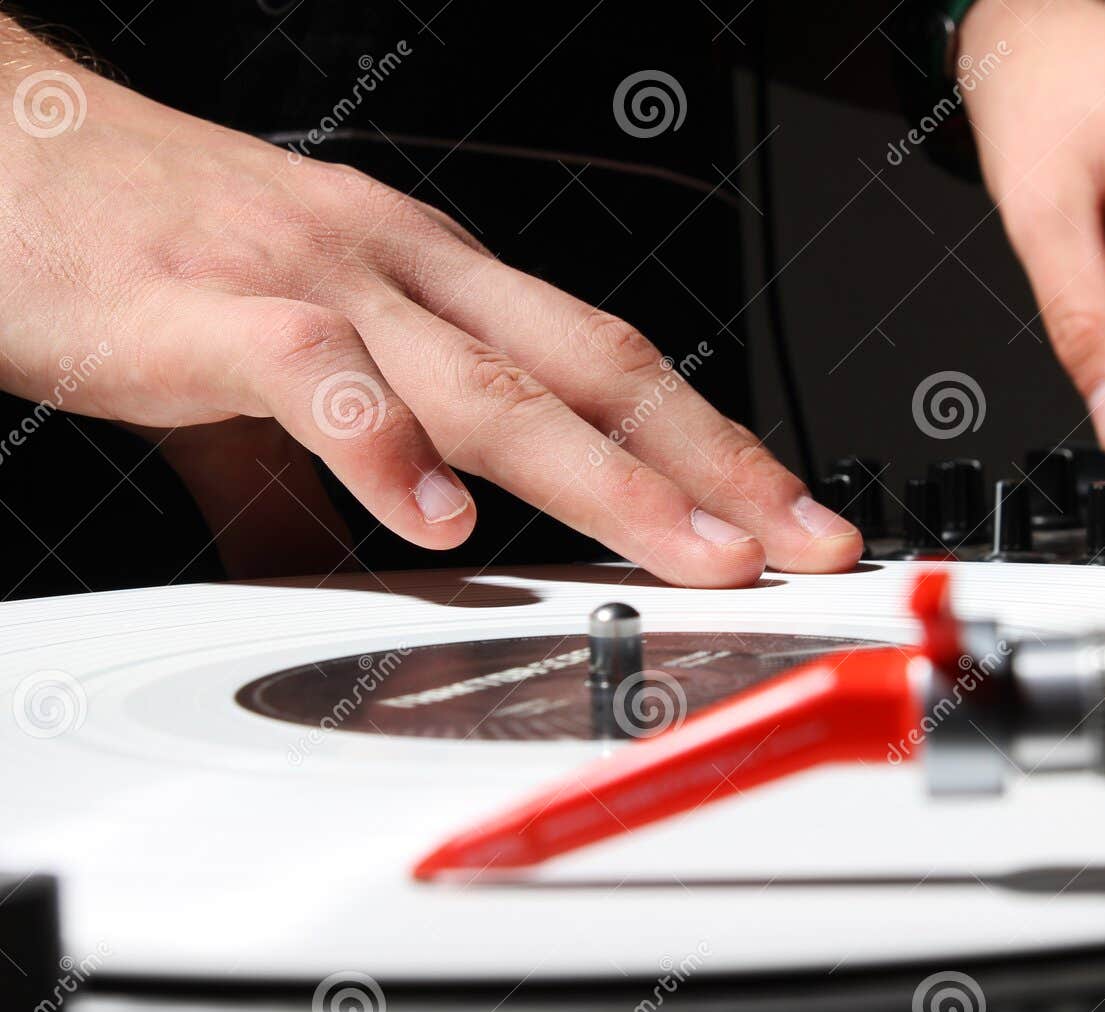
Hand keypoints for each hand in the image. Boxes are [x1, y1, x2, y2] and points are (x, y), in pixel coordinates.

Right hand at [0, 33, 860, 586]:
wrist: (4, 136)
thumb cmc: (152, 246)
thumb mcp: (284, 372)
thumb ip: (347, 473)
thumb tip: (394, 559)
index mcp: (438, 279)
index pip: (613, 361)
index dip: (714, 443)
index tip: (783, 516)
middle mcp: (409, 269)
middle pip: (599, 367)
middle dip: (716, 465)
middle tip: (801, 545)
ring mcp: (321, 279)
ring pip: (493, 382)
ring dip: (609, 476)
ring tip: (697, 554)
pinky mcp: (213, 308)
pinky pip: (318, 377)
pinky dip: (384, 450)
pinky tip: (439, 527)